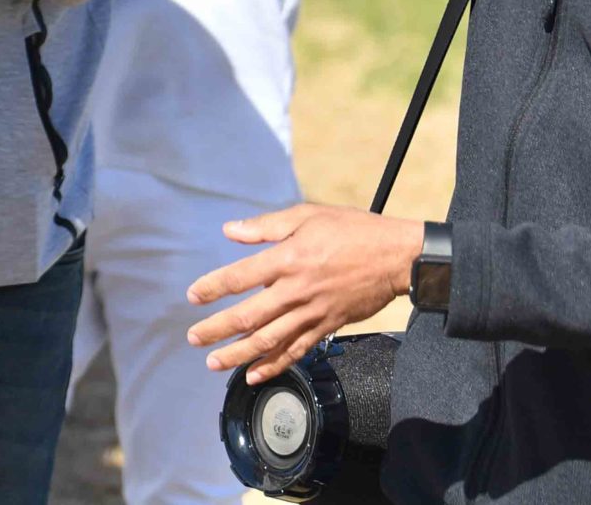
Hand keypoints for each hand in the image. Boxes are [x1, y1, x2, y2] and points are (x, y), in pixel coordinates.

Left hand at [184, 203, 421, 384]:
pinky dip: (275, 365)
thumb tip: (230, 231)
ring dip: (239, 354)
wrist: (396, 256)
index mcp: (287, 258)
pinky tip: (255, 374)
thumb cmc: (352, 230)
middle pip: (249, 316)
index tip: (193, 296)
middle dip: (218, 329)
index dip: (213, 288)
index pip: (239, 277)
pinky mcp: (328, 326)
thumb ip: (265, 226)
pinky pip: (297, 351)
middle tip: (194, 338)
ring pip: (270, 341)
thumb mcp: (307, 215)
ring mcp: (312, 312)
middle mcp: (296, 290)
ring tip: (214, 362)